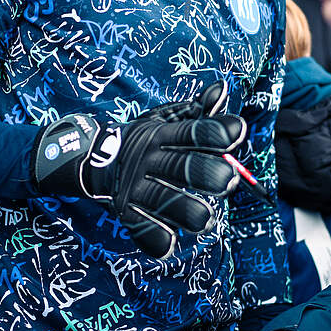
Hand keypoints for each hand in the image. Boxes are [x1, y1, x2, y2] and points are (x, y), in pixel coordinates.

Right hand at [32, 83, 244, 257]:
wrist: (92, 158)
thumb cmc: (145, 140)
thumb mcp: (167, 120)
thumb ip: (199, 110)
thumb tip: (222, 90)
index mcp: (163, 135)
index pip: (193, 131)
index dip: (217, 132)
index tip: (238, 131)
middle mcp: (150, 159)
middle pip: (183, 167)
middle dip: (208, 175)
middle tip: (228, 180)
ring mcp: (135, 186)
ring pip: (166, 202)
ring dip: (190, 213)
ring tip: (206, 219)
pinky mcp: (125, 211)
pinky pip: (142, 230)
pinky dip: (157, 240)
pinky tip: (170, 241)